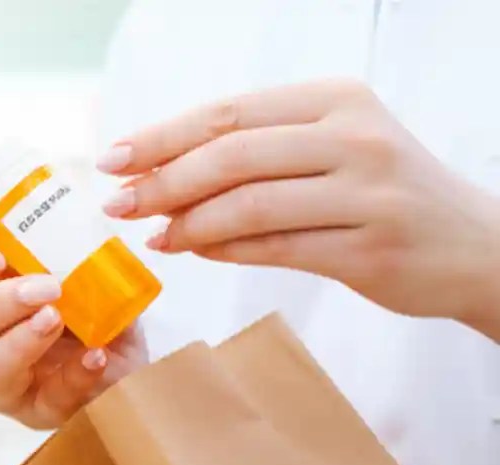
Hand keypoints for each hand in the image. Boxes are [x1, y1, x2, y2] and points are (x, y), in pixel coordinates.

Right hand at [0, 244, 147, 428]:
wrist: (123, 350)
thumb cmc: (75, 297)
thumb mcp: (54, 261)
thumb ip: (41, 243)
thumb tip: (51, 223)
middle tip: (47, 285)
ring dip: (22, 341)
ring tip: (59, 317)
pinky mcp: (38, 413)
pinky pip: (48, 401)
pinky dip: (75, 374)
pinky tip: (97, 354)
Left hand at [97, 79, 499, 339]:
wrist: (476, 245)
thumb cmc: (385, 193)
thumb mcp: (334, 148)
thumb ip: (257, 153)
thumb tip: (160, 172)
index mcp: (337, 101)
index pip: (228, 113)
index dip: (162, 136)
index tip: (113, 158)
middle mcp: (355, 139)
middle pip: (231, 156)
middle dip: (161, 181)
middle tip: (116, 203)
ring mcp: (366, 194)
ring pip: (249, 205)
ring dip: (186, 223)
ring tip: (152, 235)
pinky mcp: (368, 249)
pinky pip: (275, 248)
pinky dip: (223, 251)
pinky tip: (192, 251)